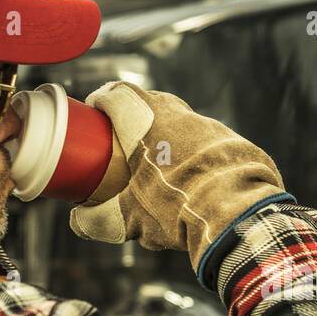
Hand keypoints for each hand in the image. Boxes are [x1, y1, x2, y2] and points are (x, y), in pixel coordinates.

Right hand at [68, 82, 287, 270]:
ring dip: (169, 139)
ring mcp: (210, 127)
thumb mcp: (128, 218)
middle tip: (126, 140)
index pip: (118, 93)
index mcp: (145, 120)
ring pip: (183, 123)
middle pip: (151, 102)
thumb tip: (80, 222)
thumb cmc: (175, 207)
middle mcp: (179, 115)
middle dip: (136, 116)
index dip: (103, 99)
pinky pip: (208, 144)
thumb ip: (99, 220)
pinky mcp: (235, 144)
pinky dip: (197, 156)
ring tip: (161, 166)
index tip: (96, 111)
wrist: (236, 212)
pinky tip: (194, 180)